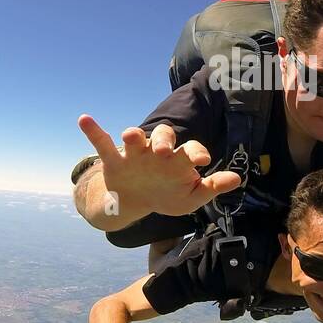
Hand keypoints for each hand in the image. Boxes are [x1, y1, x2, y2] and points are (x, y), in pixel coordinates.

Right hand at [78, 115, 241, 219]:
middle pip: (163, 135)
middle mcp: (158, 151)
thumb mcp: (192, 197)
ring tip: (130, 136)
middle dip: (164, 140)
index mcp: (179, 159)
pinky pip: (103, 143)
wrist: (138, 202)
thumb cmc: (168, 195)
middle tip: (165, 151)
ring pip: (134, 137)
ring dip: (133, 134)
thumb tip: (237, 178)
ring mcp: (135, 154)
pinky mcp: (114, 160)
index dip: (197, 152)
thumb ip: (212, 187)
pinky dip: (93, 131)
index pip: (190, 148)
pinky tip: (84, 119)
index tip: (203, 161)